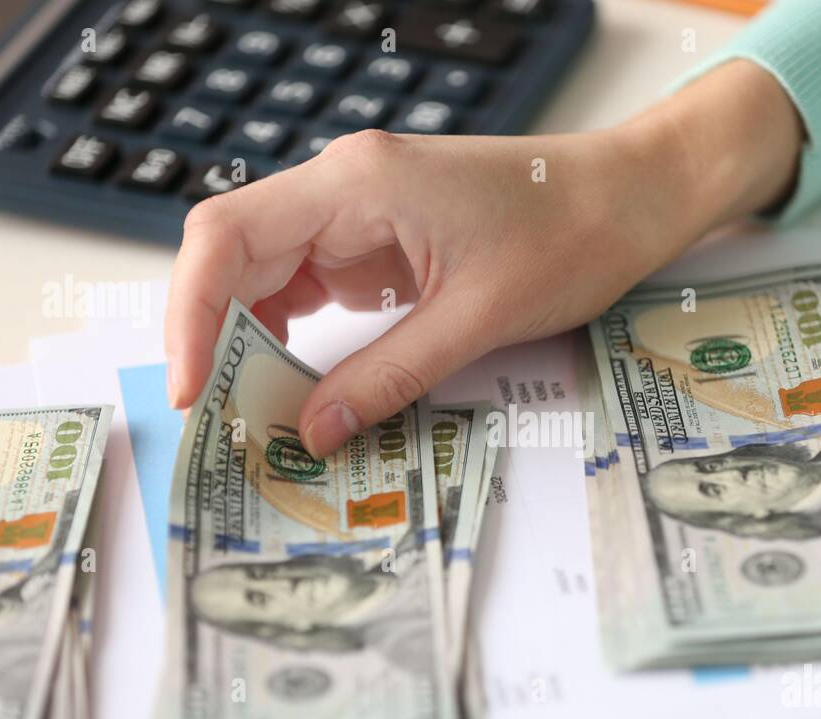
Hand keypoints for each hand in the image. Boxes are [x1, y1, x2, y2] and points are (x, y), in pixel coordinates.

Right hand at [164, 60, 801, 456]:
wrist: (629, 197)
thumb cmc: (570, 235)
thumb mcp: (477, 319)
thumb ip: (388, 375)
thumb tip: (315, 431)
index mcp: (358, 184)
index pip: (228, 238)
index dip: (191, 315)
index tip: (194, 390)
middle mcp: (345, 186)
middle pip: (235, 253)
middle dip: (213, 336)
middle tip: (217, 418)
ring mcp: (360, 209)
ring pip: (267, 270)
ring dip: (249, 336)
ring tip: (250, 408)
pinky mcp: (380, 236)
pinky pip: (311, 280)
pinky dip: (293, 330)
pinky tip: (297, 376)